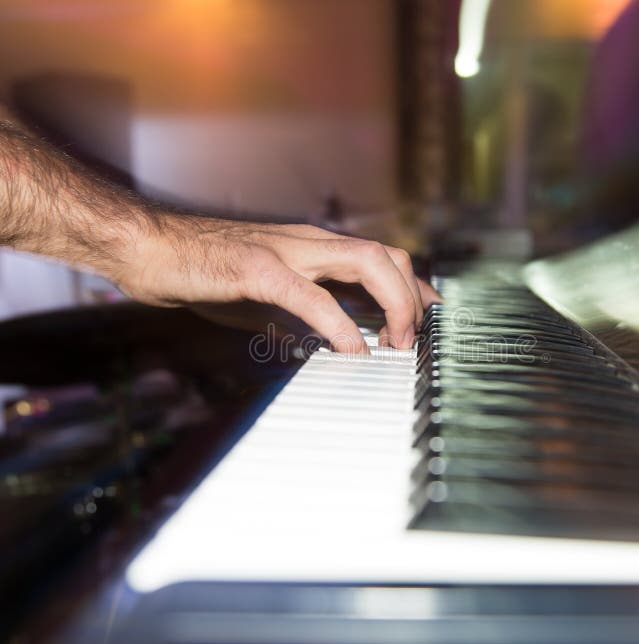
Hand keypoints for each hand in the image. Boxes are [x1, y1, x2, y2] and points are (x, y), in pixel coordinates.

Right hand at [116, 217, 440, 353]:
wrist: (151, 248)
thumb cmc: (207, 269)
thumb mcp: (266, 297)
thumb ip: (301, 314)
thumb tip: (329, 341)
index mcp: (314, 247)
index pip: (383, 259)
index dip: (414, 289)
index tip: (430, 320)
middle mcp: (310, 241)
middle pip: (387, 256)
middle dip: (414, 298)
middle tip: (415, 341)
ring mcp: (286, 251)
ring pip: (364, 262)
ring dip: (392, 304)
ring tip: (396, 343)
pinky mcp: (257, 268)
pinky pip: (310, 295)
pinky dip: (338, 324)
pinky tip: (350, 349)